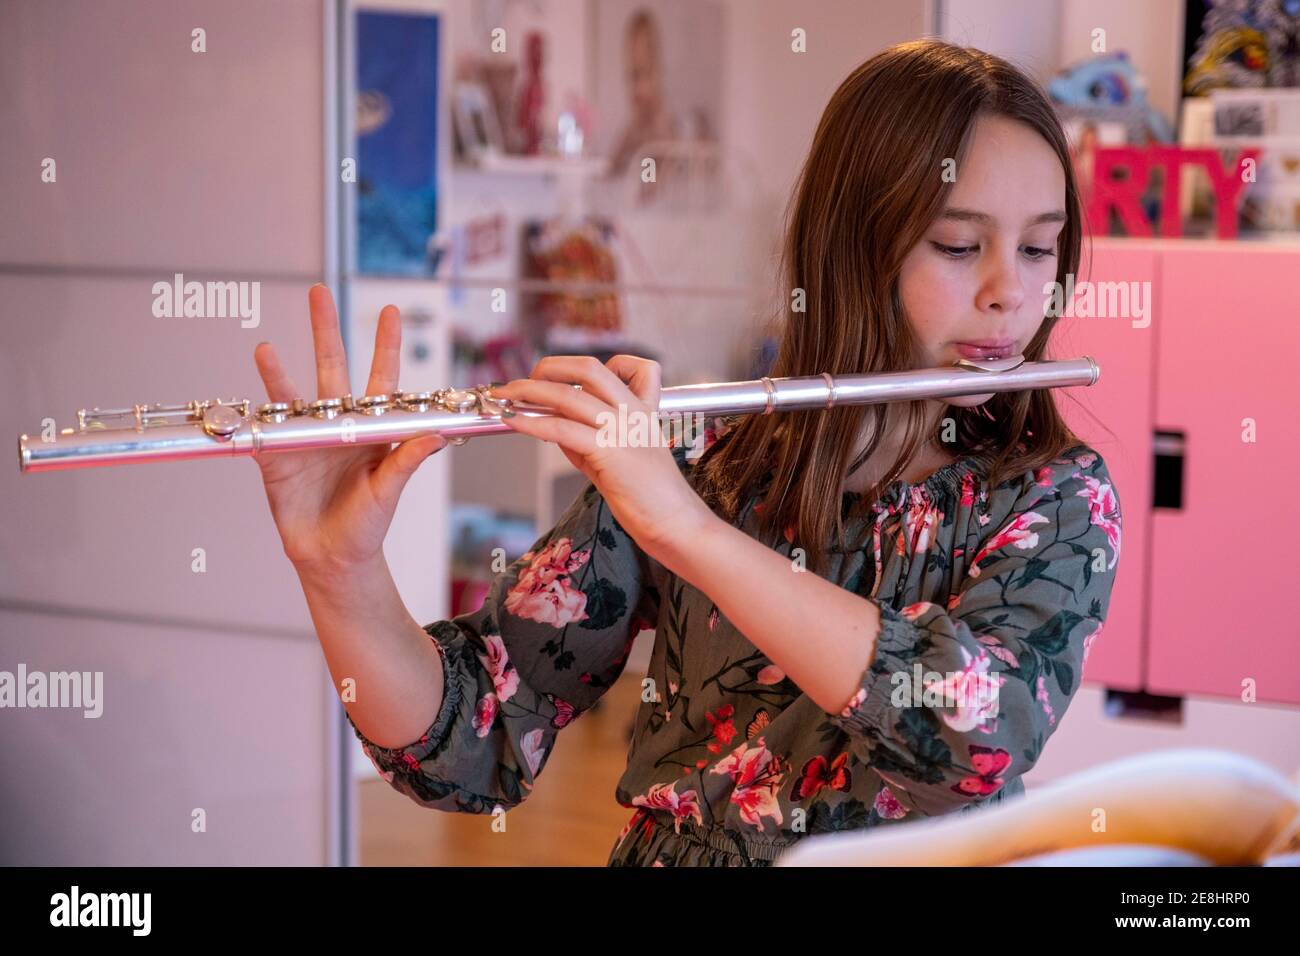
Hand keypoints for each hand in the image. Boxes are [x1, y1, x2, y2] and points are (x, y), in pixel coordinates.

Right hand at [252, 284, 445, 575]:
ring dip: (279, 369)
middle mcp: (338, 424)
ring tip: (265, 347)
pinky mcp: (277, 457)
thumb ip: (409, 460)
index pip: (382, 378)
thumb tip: (436, 434)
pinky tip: (246, 397)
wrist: (332, 558)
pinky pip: (265, 427)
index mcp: (371, 429)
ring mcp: (306, 437)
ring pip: (292, 393)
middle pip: (332, 367)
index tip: (391, 310)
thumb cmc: (367, 526)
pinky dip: (257, 410)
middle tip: (319, 291)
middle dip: (326, 330)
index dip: (386, 345)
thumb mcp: (391, 491)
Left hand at [489, 355, 714, 559]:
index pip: (626, 365)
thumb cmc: (650, 499)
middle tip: (523, 381)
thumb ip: (589, 440)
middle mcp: (634, 412)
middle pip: (589, 368)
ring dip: (528, 392)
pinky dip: (532, 422)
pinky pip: (563, 428)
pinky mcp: (610, 452)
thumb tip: (555, 427)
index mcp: (643, 410)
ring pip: (570, 395)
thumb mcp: (618, 460)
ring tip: (505, 396)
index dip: (590, 367)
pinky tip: (514, 421)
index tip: (560, 377)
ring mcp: (623, 429)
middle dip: (549, 367)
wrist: (676, 524)